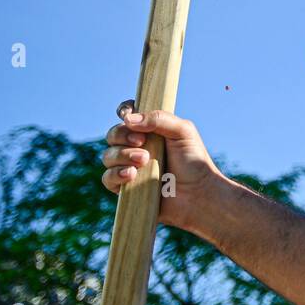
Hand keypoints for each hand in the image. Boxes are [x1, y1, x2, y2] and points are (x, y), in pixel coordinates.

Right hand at [101, 100, 223, 229]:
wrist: (197, 193)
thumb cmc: (193, 161)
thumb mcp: (183, 131)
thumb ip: (159, 119)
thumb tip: (127, 119)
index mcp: (150, 131)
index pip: (128, 115)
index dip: (124, 111)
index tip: (126, 114)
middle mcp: (136, 147)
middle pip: (113, 134)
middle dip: (123, 135)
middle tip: (142, 142)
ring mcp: (129, 167)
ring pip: (108, 156)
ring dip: (123, 155)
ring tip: (144, 160)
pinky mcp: (126, 188)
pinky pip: (107, 178)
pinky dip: (116, 174)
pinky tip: (131, 174)